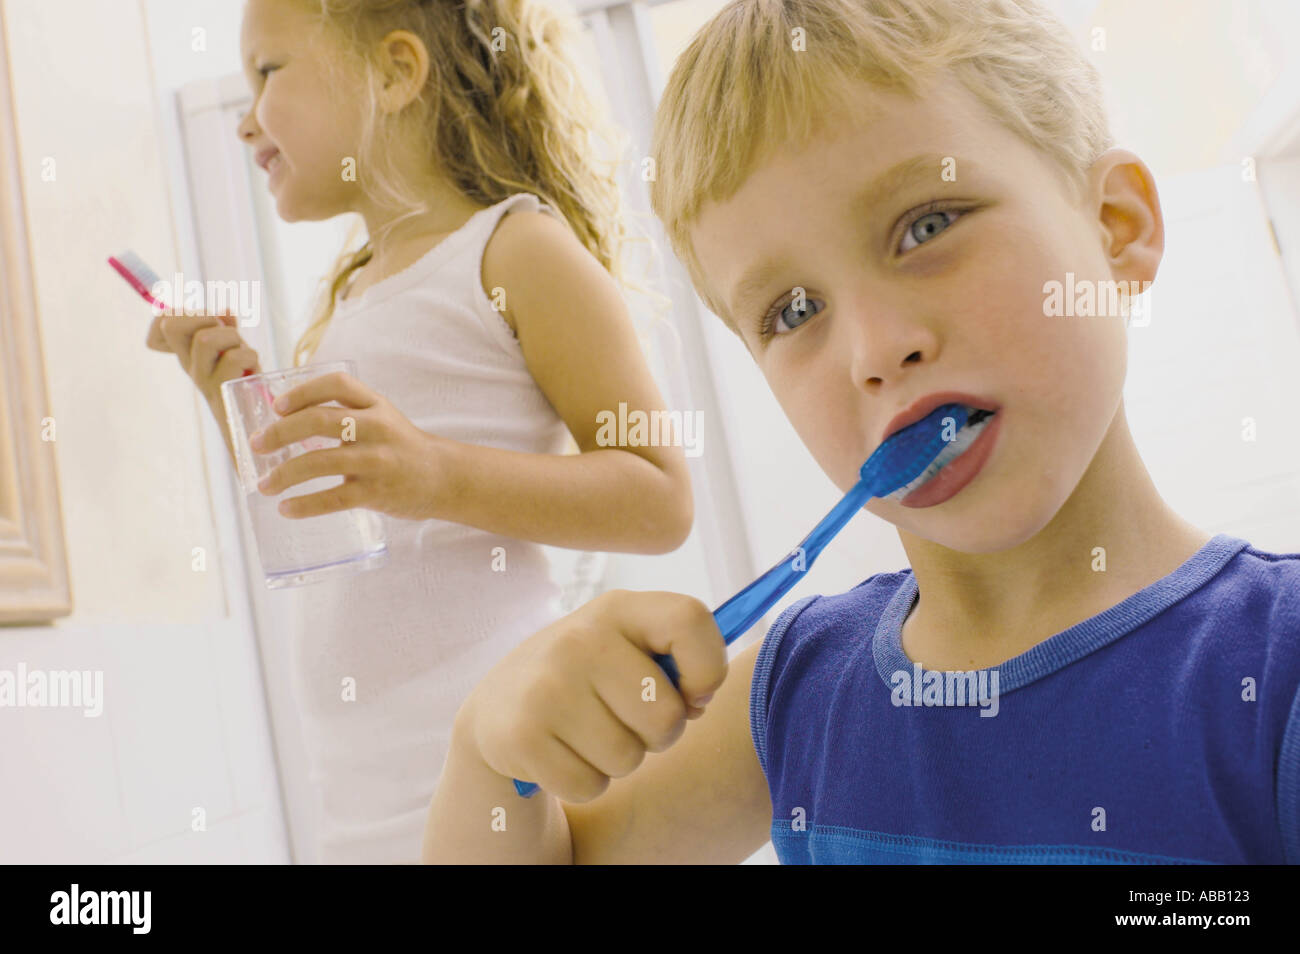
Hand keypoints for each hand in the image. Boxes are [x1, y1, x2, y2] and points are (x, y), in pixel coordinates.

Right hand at [147, 310, 259, 404]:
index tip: (203, 319)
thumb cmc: (241, 379)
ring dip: (232, 338)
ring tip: (243, 353)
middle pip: (171, 326)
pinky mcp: (221, 389)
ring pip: (204, 339)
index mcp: (187, 352)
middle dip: (204, 317)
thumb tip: (226, 311)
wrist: (250, 420)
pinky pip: (233, 358)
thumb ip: (226, 327)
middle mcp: (189, 364)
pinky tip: (253, 370)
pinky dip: (250, 357)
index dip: (176, 312)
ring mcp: (202, 378)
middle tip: (225, 332)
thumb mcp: (233, 347)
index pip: (161, 323)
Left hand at [250, 370, 450, 520]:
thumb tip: (285, 422)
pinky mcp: (377, 492)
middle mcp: (377, 428)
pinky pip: (333, 498)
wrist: (444, 478)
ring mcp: (377, 461)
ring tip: (264, 486)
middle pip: (319, 420)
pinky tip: (287, 509)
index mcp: (375, 405)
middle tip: (256, 446)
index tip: (277, 406)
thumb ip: (346, 414)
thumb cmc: (401, 447)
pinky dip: (304, 505)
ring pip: (320, 462)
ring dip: (284, 475)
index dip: (303, 391)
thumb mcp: (382, 418)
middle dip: (280, 433)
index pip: (337, 384)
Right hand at [458, 589, 726, 802]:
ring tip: (587, 736)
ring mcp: (547, 685)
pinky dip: (584, 783)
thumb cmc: (587, 682)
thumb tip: (697, 700)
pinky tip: (561, 755)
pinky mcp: (522, 735)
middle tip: (624, 721)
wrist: (497, 710)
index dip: (709, 667)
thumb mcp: (625, 650)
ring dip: (618, 761)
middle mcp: (580, 638)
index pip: (689, 619)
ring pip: (628, 758)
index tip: (694, 693)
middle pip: (666, 716)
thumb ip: (674, 662)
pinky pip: (589, 786)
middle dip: (657, 735)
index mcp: (616, 609)